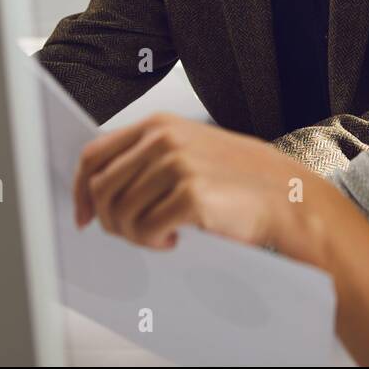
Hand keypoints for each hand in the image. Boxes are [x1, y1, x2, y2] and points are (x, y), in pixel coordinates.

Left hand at [73, 113, 320, 258]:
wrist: (288, 196)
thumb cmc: (240, 179)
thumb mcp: (189, 151)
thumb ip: (147, 158)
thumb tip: (102, 188)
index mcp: (158, 125)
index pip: (94, 156)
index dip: (80, 190)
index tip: (83, 216)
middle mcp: (163, 140)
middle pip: (102, 189)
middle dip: (111, 222)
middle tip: (135, 235)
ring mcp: (177, 165)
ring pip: (122, 215)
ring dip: (137, 236)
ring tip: (164, 236)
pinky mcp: (190, 194)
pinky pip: (147, 230)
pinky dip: (156, 243)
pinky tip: (178, 239)